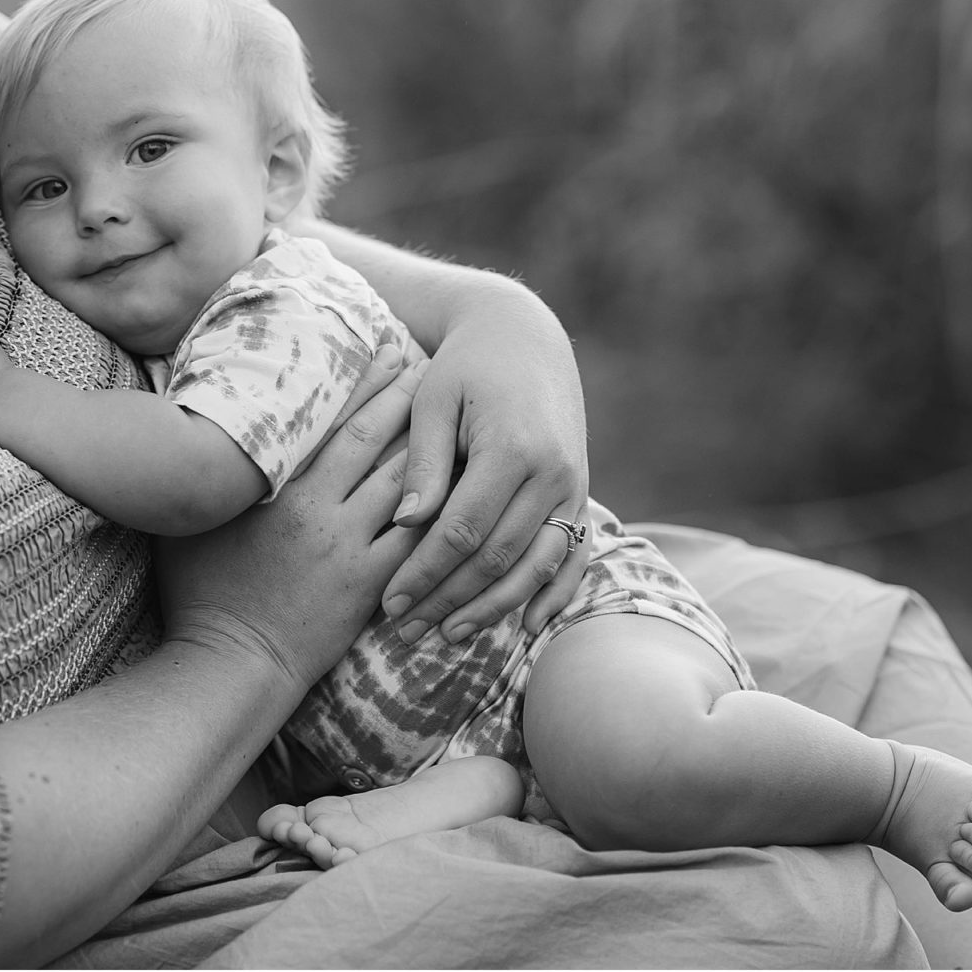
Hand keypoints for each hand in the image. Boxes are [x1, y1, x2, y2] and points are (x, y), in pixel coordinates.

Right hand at [155, 350, 424, 687]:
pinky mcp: (367, 582)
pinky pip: (413, 537)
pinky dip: (437, 509)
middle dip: (402, 396)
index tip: (384, 351)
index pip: (326, 418)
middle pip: (370, 437)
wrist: (228, 661)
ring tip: (453, 415)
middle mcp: (313, 505)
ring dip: (429, 444)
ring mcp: (344, 543)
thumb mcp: (190, 522)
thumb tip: (205, 432)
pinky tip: (462, 488)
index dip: (360, 382)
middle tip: (428, 363)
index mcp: (272, 484)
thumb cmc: (199, 593)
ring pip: (399, 480)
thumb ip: (213, 477)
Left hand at [383, 289, 590, 643]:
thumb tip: (409, 525)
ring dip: (493, 608)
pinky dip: (555, 594)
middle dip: (449, 600)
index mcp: (511, 448)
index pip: (463, 530)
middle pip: (498, 558)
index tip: (390, 602)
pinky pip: (574, 555)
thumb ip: (423, 463)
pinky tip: (528, 626)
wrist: (523, 335)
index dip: (425, 572)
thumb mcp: (433, 400)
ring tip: (449, 636)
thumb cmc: (465, 365)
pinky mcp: (580, 493)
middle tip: (406, 631)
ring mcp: (572, 486)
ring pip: (535, 566)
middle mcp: (552, 473)